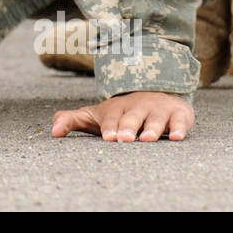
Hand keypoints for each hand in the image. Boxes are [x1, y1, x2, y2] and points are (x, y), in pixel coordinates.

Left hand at [51, 90, 193, 141]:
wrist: (155, 93)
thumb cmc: (119, 113)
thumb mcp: (95, 115)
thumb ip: (72, 121)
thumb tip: (52, 130)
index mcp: (116, 109)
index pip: (111, 118)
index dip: (110, 127)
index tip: (108, 138)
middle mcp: (137, 107)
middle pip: (132, 118)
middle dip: (128, 127)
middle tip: (124, 139)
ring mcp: (158, 110)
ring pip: (155, 119)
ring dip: (152, 129)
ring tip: (147, 139)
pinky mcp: (177, 114)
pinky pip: (180, 121)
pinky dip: (180, 128)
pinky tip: (178, 137)